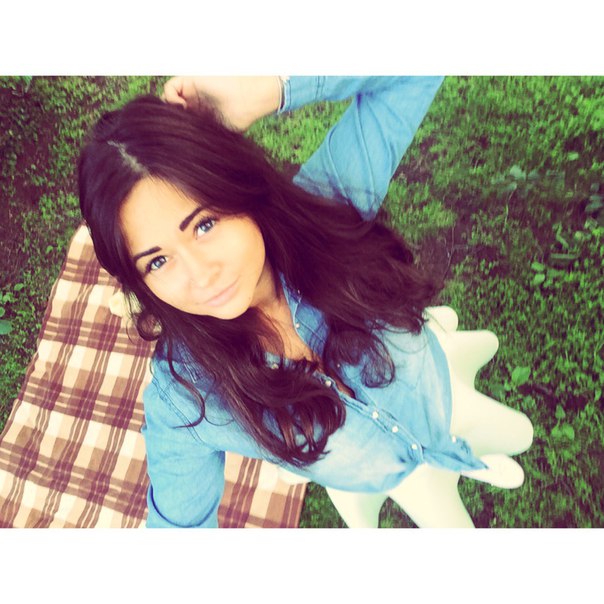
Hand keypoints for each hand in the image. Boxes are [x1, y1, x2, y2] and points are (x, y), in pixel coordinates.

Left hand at [162, 76, 281, 130]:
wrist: (248, 101)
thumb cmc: (240, 119)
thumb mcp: (219, 133)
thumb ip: (204, 137)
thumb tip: (188, 156)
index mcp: (199, 116)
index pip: (178, 121)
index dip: (174, 128)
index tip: (178, 136)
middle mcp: (193, 102)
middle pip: (169, 110)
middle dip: (169, 119)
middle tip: (176, 128)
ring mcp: (190, 91)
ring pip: (167, 99)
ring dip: (169, 109)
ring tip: (182, 116)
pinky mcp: (190, 81)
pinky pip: (170, 88)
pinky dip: (171, 98)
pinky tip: (182, 107)